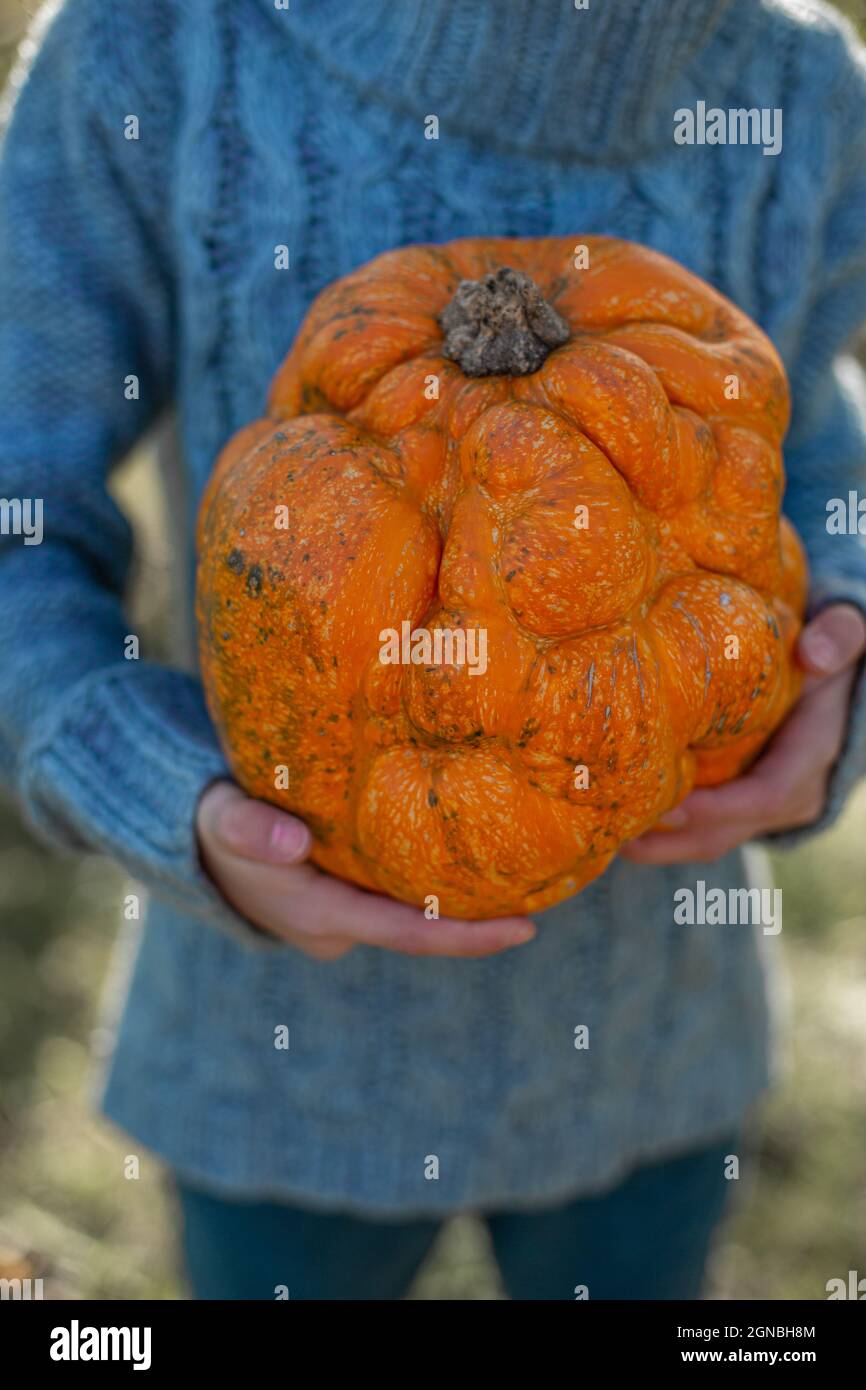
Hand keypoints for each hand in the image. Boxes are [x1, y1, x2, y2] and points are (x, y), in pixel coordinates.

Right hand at [196, 780, 534, 959]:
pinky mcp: (349, 895)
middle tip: (551, 897)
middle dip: (483, 922)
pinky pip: (403, 894)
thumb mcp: (220, 819)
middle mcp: (341, 928)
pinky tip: (480, 854)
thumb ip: (248, 827)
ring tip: (532, 872)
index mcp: (321, 915)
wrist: (195, 839)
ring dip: (464, 902)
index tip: (525, 929)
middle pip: (424, 930)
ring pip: (415, 913)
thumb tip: (291, 840)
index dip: (466, 936)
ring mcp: (346, 916)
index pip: (406, 932)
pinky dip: (437, 881)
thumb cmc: (213, 823)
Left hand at [621, 603, 865, 864]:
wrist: (835, 682)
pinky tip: (621, 822)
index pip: (764, 797)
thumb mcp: (844, 637)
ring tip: (608, 835)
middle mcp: (791, 796)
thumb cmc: (828, 656)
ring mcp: (762, 807)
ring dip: (660, 845)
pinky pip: (702, 828)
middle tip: (617, 832)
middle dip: (671, 840)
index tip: (668, 806)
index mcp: (810, 758)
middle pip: (725, 832)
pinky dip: (664, 832)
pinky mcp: (739, 805)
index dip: (717, 808)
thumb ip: (838, 637)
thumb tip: (816, 653)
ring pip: (709, 839)